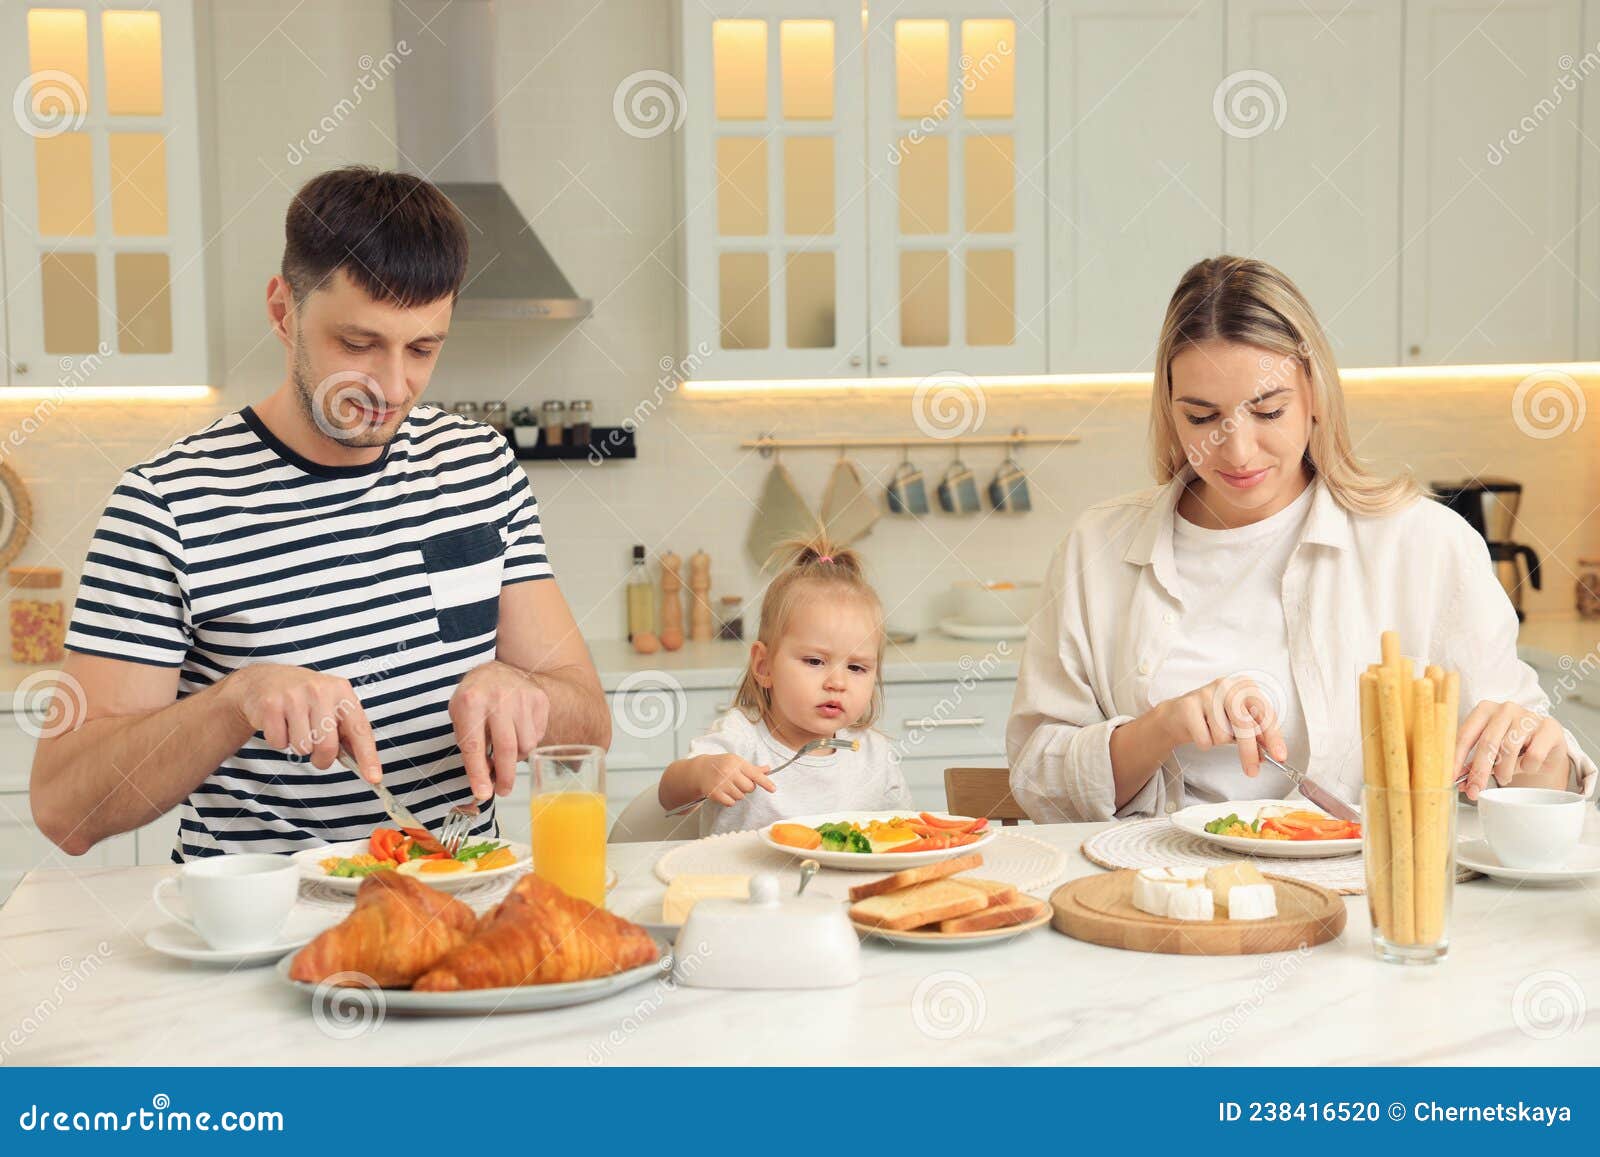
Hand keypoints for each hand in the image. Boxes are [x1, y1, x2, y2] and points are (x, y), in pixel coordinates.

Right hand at [225, 664, 379, 781]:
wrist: (264, 679)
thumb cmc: (304, 697)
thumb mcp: (330, 705)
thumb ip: (345, 731)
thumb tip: (360, 763)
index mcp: (342, 691)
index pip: (360, 729)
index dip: (368, 756)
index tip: (374, 777)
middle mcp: (320, 691)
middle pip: (328, 746)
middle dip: (322, 759)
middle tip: (317, 753)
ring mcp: (294, 696)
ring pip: (302, 748)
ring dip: (299, 746)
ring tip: (295, 728)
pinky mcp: (271, 705)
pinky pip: (279, 743)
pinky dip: (279, 741)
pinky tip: (280, 723)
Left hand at [450, 661, 550, 800]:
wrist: (494, 671)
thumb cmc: (474, 699)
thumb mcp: (460, 718)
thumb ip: (471, 748)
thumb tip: (485, 783)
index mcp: (471, 702)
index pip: (475, 745)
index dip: (479, 773)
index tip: (483, 793)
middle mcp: (498, 698)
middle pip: (506, 748)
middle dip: (505, 776)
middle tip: (502, 790)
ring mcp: (523, 697)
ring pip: (526, 745)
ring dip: (516, 757)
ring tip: (505, 749)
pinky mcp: (539, 699)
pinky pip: (538, 736)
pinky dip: (527, 742)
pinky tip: (516, 732)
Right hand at [695, 753, 775, 806]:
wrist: (700, 770)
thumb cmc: (721, 765)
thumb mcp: (736, 762)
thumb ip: (752, 768)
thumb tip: (767, 769)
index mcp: (737, 763)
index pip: (755, 774)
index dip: (765, 782)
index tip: (773, 789)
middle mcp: (729, 772)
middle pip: (749, 788)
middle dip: (747, 787)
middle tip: (739, 783)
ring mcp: (721, 783)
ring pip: (740, 796)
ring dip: (737, 794)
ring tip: (729, 786)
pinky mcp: (715, 793)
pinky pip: (730, 803)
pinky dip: (729, 800)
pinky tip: (724, 793)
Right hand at [1154, 674, 1286, 778]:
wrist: (1178, 715)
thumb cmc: (1213, 717)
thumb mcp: (1239, 722)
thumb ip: (1257, 735)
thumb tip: (1270, 754)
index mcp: (1245, 687)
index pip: (1265, 713)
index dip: (1273, 737)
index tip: (1279, 756)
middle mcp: (1227, 685)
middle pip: (1244, 724)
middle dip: (1249, 751)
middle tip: (1252, 770)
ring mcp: (1206, 693)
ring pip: (1223, 734)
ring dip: (1220, 742)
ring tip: (1213, 732)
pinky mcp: (1188, 705)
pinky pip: (1204, 738)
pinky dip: (1204, 743)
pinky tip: (1200, 732)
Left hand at [1453, 700, 1568, 798]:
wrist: (1546, 743)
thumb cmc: (1513, 745)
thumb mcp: (1491, 751)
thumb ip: (1474, 763)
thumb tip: (1461, 783)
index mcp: (1484, 710)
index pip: (1466, 735)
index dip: (1457, 758)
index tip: (1451, 777)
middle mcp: (1505, 709)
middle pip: (1487, 743)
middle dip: (1479, 771)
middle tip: (1475, 790)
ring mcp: (1528, 716)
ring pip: (1509, 749)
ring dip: (1504, 771)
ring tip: (1503, 778)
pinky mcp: (1549, 727)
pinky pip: (1534, 755)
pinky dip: (1527, 767)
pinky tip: (1527, 765)